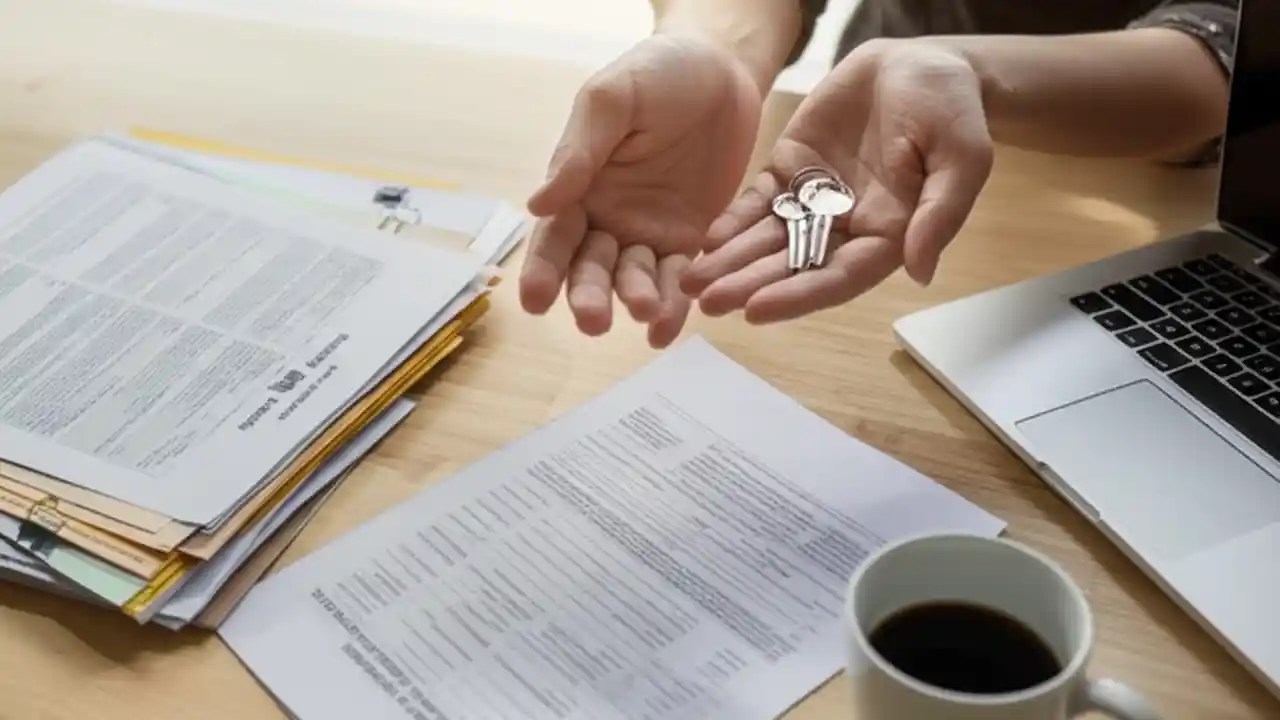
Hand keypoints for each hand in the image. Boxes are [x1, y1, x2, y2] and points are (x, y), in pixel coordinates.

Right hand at [519, 34, 761, 346]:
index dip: (543, 271)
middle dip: (590, 296)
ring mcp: (651, 233)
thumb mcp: (612, 99)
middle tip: (595, 321)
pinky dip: (676, 303)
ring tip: (645, 311)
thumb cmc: (656, 74)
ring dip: (637, 300)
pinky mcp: (694, 238)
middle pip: (593, 268)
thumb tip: (537, 204)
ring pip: (637, 279)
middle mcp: (609, 219)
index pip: (554, 238)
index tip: (536, 302)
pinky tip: (669, 325)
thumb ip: (579, 150)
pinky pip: (682, 276)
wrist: (722, 68)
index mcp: (578, 187)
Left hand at [681, 38, 994, 323]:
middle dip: (749, 284)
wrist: (921, 62)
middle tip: (705, 303)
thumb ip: (940, 213)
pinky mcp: (792, 171)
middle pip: (793, 266)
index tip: (756, 311)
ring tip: (689, 281)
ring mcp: (816, 201)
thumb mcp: (963, 157)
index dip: (798, 295)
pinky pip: (757, 202)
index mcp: (889, 237)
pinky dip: (732, 221)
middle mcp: (847, 229)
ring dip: (731, 262)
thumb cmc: (953, 110)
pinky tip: (706, 240)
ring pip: (767, 239)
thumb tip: (920, 271)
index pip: (838, 277)